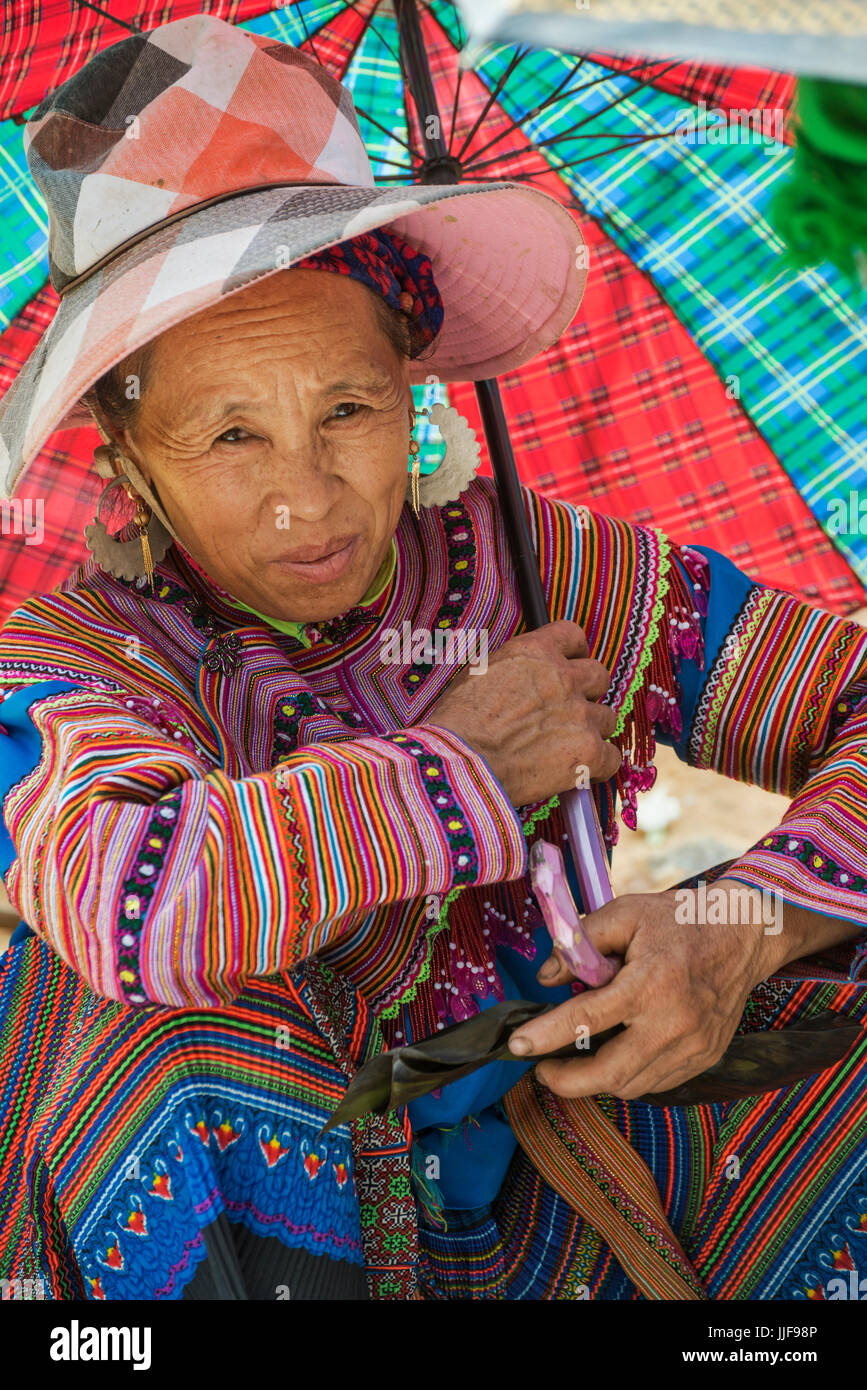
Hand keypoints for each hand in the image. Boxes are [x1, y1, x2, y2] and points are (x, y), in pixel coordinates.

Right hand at [426, 620, 621, 806]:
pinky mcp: (588, 752)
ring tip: (568, 748)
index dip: (575, 653)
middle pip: (598, 676)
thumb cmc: (456, 725)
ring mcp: (580, 715)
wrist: (460, 763)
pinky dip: (599, 766)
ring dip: (591, 731)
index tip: (571, 665)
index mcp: (534, 652)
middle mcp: (563, 678)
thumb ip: (512, 670)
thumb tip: (522, 680)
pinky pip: (612, 756)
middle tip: (570, 711)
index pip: (572, 635)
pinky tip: (580, 772)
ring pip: (607, 717)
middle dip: (588, 693)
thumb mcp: (478, 676)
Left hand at [508, 879, 783, 1098]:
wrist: (745, 933)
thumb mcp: (626, 913)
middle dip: (568, 1081)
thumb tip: (546, 977)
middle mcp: (674, 1022)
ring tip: (576, 1058)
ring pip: (633, 1084)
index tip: (517, 1046)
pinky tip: (615, 1054)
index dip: (545, 1036)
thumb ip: (582, 941)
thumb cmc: (680, 919)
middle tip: (542, 1069)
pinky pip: (657, 1082)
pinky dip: (629, 1076)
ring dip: (597, 1080)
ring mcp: (694, 1046)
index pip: (586, 1020)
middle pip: (610, 1073)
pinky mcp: (706, 1057)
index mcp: (650, 983)